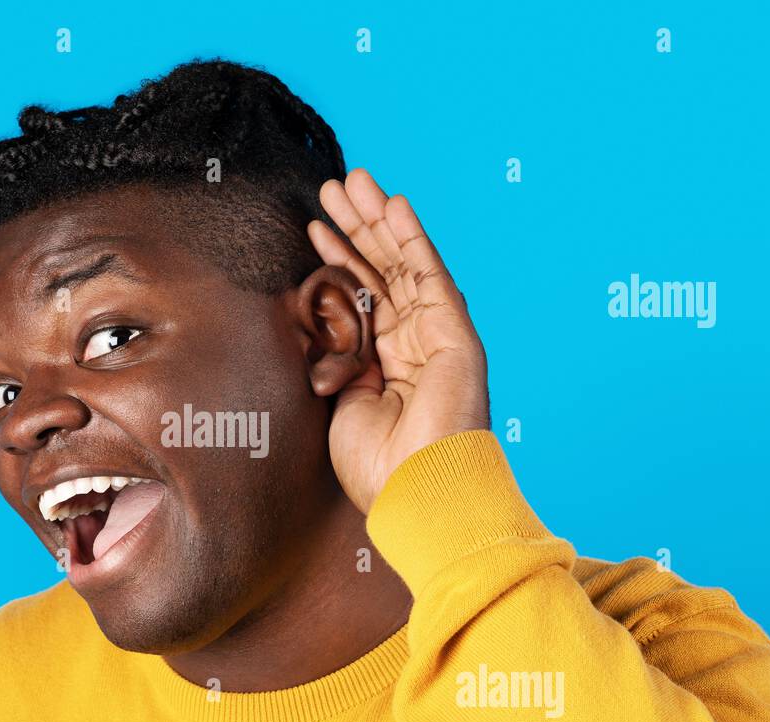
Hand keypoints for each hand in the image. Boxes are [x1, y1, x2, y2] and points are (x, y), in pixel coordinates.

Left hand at [307, 168, 489, 514]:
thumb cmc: (378, 466)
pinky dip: (412, 238)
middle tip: (330, 187)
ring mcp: (437, 337)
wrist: (416, 493)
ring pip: (404, 264)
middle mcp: (414, 345)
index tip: (314, 228)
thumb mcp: (342, 403)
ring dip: (376, 220)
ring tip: (351, 181)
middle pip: (383, 271)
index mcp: (388, 365)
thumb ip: (339, 359)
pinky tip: (394, 204)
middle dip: (356, 227)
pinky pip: (431, 275)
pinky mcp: (455, 334)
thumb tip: (327, 324)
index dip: (339, 260)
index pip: (362, 298)